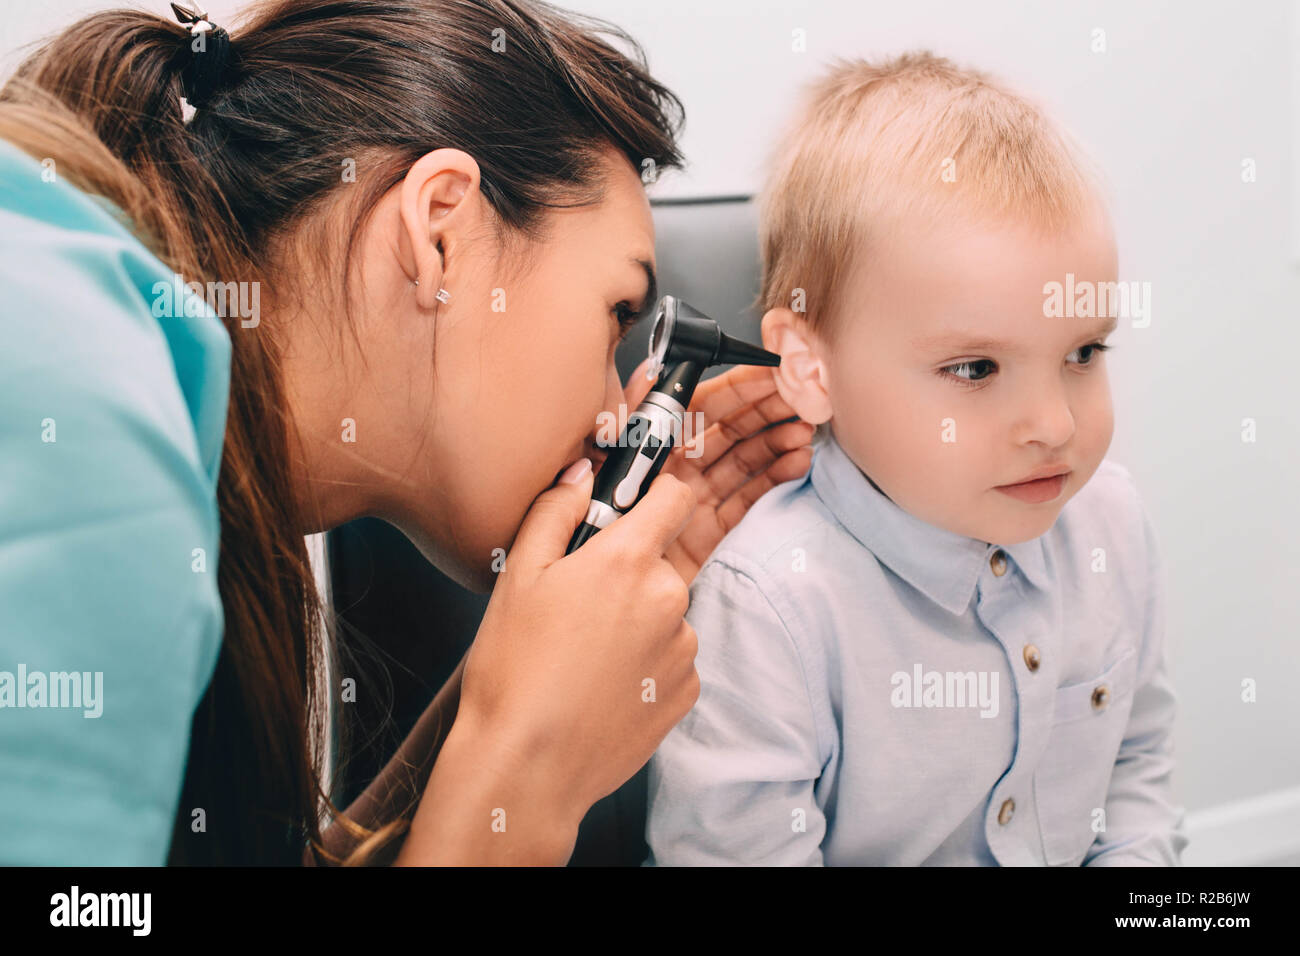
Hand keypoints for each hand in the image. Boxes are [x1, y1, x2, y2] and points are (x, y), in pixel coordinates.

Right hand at [438, 465, 700, 845]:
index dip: (657, 495)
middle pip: (662, 564)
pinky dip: (646, 666)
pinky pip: (671, 660)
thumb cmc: (513, 668)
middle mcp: (669, 599)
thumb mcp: (517, 575)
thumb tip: (581, 473)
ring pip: (666, 615)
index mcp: (628, 560)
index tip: (639, 506)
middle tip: (579, 606)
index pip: (675, 498)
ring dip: (639, 623)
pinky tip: (601, 684)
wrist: (527, 764)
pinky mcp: (686, 692)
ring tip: (584, 656)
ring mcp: (683, 649)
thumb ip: (554, 511)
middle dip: (630, 574)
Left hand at [592, 357, 814, 585]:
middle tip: (801, 399)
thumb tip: (650, 373)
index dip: (735, 389)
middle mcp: (671, 468)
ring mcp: (690, 500)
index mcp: (646, 446)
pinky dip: (771, 479)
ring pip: (741, 461)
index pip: (696, 406)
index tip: (770, 375)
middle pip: (726, 430)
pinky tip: (796, 462)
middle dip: (765, 411)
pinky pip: (742, 500)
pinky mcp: (704, 534)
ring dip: (775, 442)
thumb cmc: (583, 532)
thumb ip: (623, 421)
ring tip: (804, 431)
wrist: (588, 601)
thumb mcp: (599, 468)